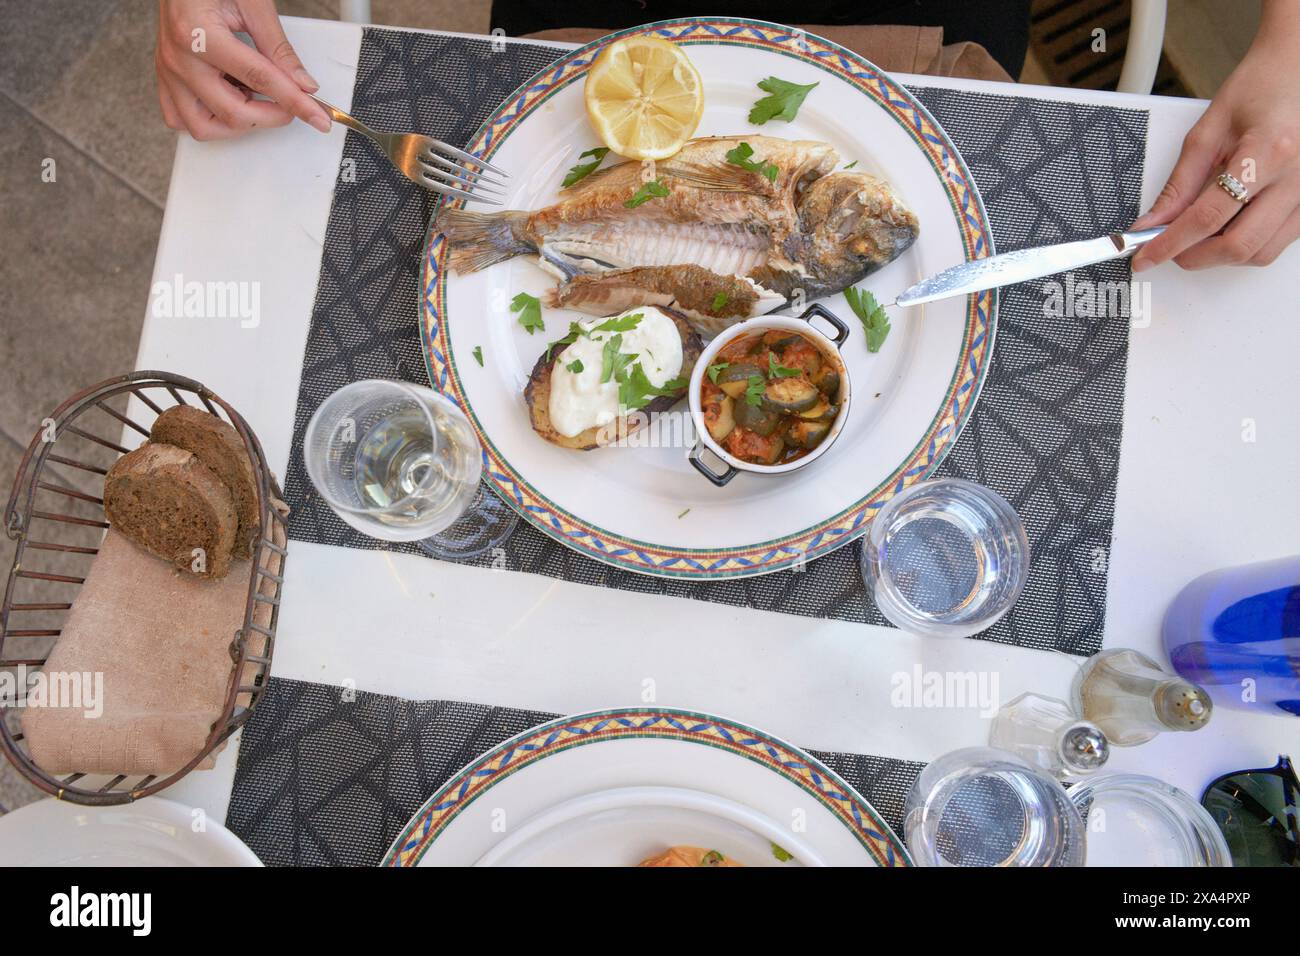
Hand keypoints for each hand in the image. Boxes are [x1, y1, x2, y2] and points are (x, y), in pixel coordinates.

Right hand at [155, 0, 330, 139]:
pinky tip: (227, 101)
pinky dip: (208, 120)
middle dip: (271, 116)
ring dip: (237, 124)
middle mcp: (178, 58)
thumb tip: (303, 84)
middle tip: (290, 105)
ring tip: (255, 101)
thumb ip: (279, 47)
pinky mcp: (164, 76)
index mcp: (198, 34)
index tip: (317, 116)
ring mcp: (167, 71)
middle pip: (232, 113)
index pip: (259, 80)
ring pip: (202, 127)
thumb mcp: (253, 4)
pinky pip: (179, 118)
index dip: (295, 101)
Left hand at [1131, 4, 1299, 270]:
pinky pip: (1280, 241)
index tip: (1146, 255)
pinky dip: (1248, 245)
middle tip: (1168, 248)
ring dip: (1221, 255)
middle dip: (1194, 256)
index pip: (1208, 217)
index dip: (1170, 242)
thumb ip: (1179, 183)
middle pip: (1239, 245)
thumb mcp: (1208, 130)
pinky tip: (1229, 227)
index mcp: (1268, 152)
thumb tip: (1152, 222)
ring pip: (1262, 252)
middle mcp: (1298, 176)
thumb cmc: (1261, 87)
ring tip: (1197, 236)